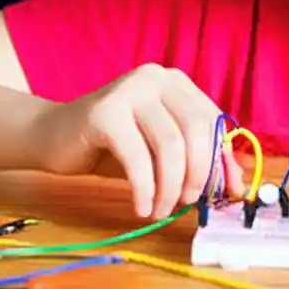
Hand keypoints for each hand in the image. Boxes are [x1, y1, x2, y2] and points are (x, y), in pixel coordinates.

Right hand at [29, 64, 243, 219]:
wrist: (51, 137)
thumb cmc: (111, 147)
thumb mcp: (160, 152)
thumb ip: (197, 161)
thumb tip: (237, 186)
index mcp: (177, 83)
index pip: (213, 120)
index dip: (222, 160)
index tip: (225, 195)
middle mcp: (156, 78)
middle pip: (196, 129)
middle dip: (198, 174)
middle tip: (187, 204)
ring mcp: (130, 90)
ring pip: (170, 145)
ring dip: (170, 186)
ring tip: (160, 210)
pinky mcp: (104, 112)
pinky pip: (137, 157)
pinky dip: (144, 188)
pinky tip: (141, 207)